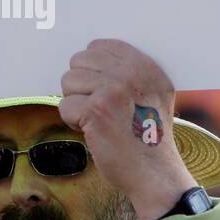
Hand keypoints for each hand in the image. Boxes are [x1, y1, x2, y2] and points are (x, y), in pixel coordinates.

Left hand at [59, 38, 195, 219]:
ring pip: (68, 82)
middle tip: (99, 108)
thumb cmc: (146, 136)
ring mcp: (113, 90)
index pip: (99, 46)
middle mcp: (131, 74)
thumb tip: (88, 58)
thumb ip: (128, 72)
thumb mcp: (154, 93)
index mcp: (144, 66)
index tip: (101, 90)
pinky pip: (65, 106)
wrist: (154, 173)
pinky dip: (74, 122)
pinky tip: (94, 132)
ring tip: (98, 120)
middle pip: (79, 61)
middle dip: (81, 86)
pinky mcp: (96, 110)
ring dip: (77, 104)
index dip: (91, 69)